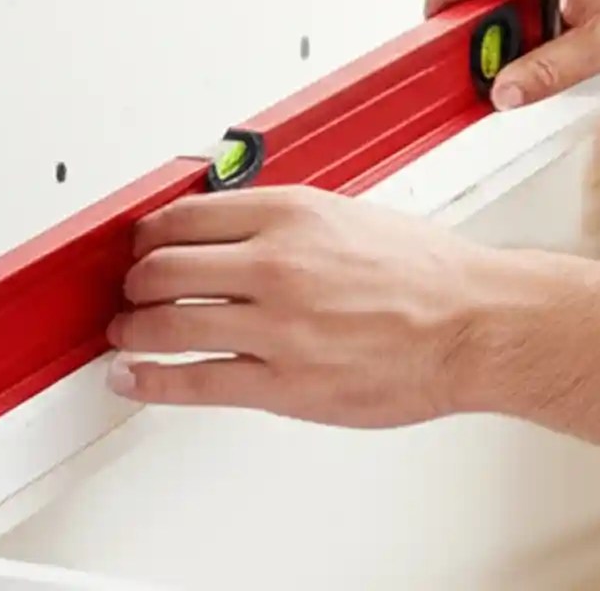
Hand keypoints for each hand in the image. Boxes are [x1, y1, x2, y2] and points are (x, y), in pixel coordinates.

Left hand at [104, 185, 563, 427]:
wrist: (472, 324)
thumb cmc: (425, 273)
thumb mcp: (348, 215)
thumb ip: (284, 222)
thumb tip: (231, 230)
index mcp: (290, 214)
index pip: (184, 217)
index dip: (149, 235)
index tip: (144, 245)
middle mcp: (275, 265)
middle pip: (162, 268)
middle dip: (134, 283)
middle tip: (131, 292)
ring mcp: (276, 327)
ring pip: (166, 325)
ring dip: (132, 330)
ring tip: (127, 335)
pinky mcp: (284, 383)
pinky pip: (194, 381)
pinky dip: (151, 380)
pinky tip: (136, 377)